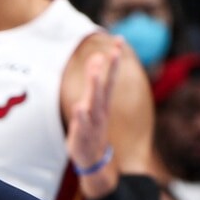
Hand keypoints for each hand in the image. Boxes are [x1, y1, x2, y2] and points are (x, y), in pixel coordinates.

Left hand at [64, 46, 120, 196]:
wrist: (92, 158)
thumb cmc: (90, 127)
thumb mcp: (92, 102)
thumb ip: (94, 82)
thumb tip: (96, 57)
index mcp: (103, 101)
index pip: (111, 77)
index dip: (115, 59)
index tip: (119, 40)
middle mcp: (100, 110)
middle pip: (105, 87)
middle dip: (109, 69)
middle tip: (112, 51)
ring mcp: (93, 122)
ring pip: (95, 103)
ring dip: (95, 86)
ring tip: (96, 70)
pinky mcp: (83, 135)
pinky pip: (82, 124)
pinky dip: (81, 116)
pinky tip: (80, 106)